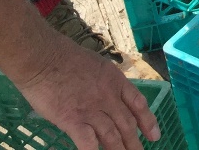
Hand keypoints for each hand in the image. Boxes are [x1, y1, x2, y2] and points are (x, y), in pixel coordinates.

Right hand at [14, 38, 159, 149]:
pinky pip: (87, 141)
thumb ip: (105, 83)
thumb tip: (107, 98)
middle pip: (126, 123)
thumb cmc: (66, 58)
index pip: (138, 103)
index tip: (154, 135)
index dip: (148, 121)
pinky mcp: (72, 120)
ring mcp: (91, 109)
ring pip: (111, 135)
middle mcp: (108, 96)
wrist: (45, 58)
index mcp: (116, 81)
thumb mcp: (97, 65)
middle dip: (134, 142)